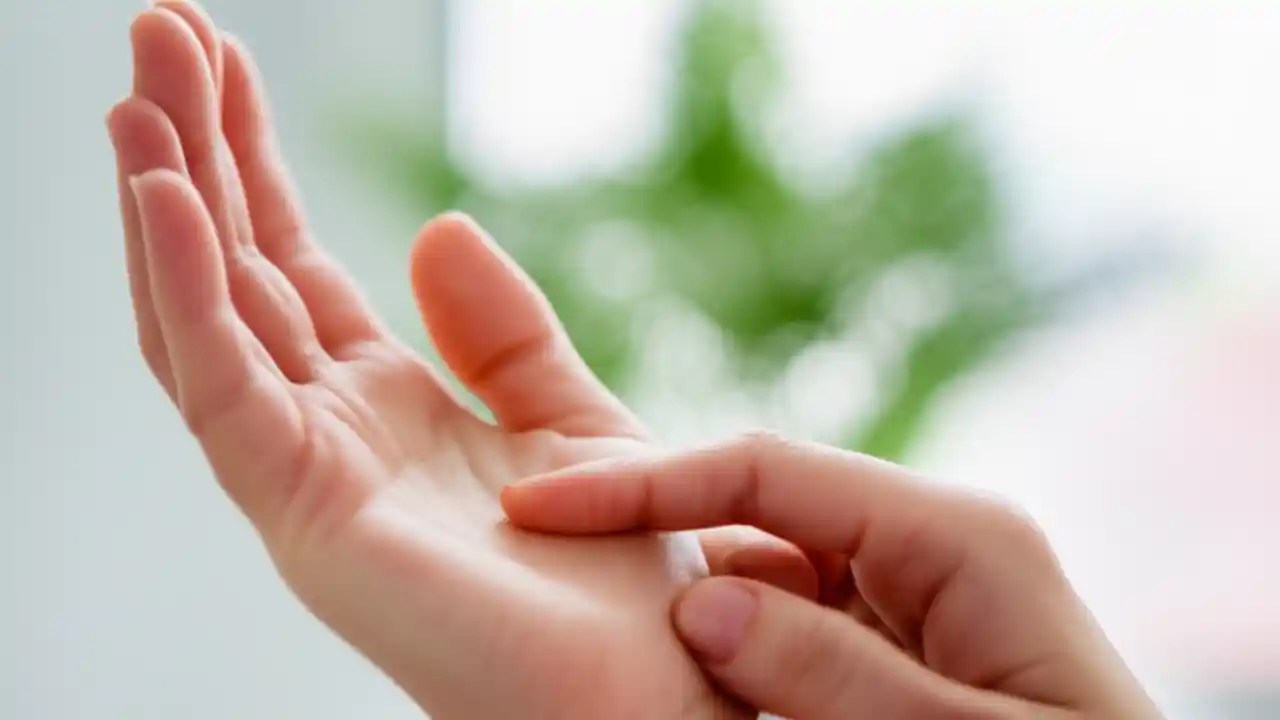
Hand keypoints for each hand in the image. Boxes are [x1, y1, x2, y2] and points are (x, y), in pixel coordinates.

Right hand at [107, 4, 808, 717]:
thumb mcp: (569, 416)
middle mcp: (327, 434)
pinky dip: (187, 288)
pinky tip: (162, 194)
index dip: (256, 165)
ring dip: (165, 202)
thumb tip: (434, 228)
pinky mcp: (305, 516)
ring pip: (206, 319)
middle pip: (237, 272)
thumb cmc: (622, 573)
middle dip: (197, 152)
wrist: (659, 684)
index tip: (225, 62)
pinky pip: (223, 388)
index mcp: (385, 408)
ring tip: (136, 90)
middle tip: (159, 30)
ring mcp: (305, 476)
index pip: (292, 267)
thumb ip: (503, 332)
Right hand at [503, 433, 1163, 718]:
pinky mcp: (896, 640)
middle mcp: (926, 541)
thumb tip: (703, 607)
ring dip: (689, 606)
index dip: (644, 485)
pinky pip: (789, 626)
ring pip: (764, 573)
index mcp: (956, 534)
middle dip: (654, 539)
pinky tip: (684, 675)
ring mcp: (910, 589)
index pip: (767, 469)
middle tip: (543, 548)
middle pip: (756, 513)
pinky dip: (730, 651)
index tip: (538, 504)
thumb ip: (837, 678)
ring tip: (604, 627)